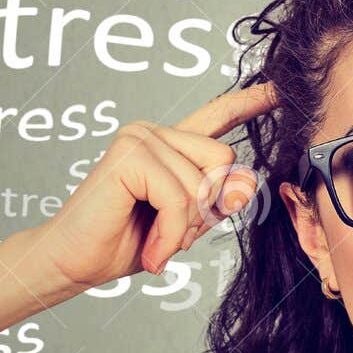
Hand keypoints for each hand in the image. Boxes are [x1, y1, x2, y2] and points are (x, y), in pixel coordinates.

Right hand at [33, 82, 277, 291]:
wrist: (72, 262)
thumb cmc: (125, 241)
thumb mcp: (184, 222)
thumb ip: (215, 199)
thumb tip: (245, 183)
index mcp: (169, 144)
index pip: (217, 116)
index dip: (250, 103)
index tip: (280, 90)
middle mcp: (154, 132)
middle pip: (224, 161)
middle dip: (206, 210)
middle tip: (171, 234)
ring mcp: (140, 138)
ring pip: (203, 185)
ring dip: (183, 229)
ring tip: (155, 242)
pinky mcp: (130, 156)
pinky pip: (178, 198)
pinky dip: (170, 232)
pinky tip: (151, 248)